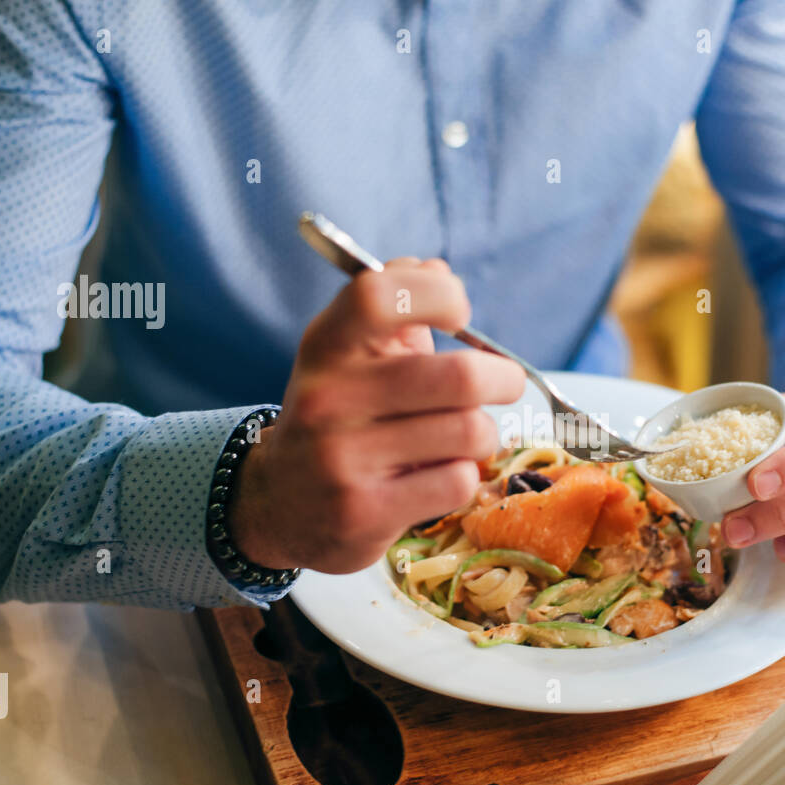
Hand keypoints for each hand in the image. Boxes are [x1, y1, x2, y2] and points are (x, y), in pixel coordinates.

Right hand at [229, 258, 525, 573]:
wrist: (278, 505)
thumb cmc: (336, 418)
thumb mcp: (348, 358)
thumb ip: (393, 311)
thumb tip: (438, 271)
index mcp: (325, 348)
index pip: (379, 296)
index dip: (437, 295)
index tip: (460, 314)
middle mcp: (329, 398)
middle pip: (459, 376)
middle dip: (503, 379)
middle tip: (505, 384)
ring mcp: (343, 459)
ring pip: (469, 432)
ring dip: (482, 435)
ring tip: (464, 438)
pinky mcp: (365, 512)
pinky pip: (456, 481)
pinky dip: (463, 477)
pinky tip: (439, 476)